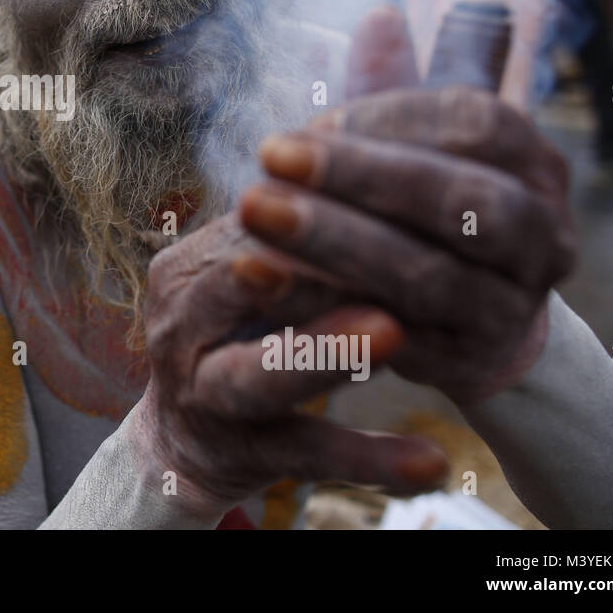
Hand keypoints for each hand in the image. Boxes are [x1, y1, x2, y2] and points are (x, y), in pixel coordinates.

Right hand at [135, 207, 449, 518]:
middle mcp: (180, 327)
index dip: (321, 200)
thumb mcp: (246, 272)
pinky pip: (307, 455)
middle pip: (242, 286)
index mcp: (187, 270)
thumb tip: (376, 151)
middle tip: (388, 243)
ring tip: (394, 333)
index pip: (252, 224)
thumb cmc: (239, 333)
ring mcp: (204, 396)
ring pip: (258, 375)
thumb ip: (291, 224)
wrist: (185, 438)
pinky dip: (368, 460)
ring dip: (325, 353)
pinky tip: (431, 462)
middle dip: (314, 265)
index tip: (399, 178)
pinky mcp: (241, 456)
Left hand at [239, 8, 577, 405]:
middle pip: (462, 202)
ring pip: (425, 275)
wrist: (465, 319)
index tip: (312, 116)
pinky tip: (256, 276)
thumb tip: (380, 17)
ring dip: (332, 243)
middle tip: (267, 154)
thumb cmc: (430, 205)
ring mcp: (509, 305)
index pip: (478, 122)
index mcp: (538, 165)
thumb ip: (404, 84)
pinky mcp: (463, 361)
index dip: (391, 116)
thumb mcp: (422, 141)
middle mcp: (544, 236)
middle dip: (361, 176)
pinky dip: (320, 305)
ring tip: (250, 211)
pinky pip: (390, 338)